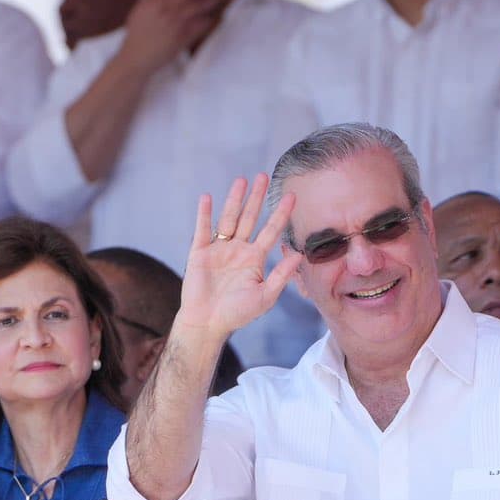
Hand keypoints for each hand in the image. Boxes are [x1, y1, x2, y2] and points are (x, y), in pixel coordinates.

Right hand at [118, 0, 215, 74]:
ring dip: (206, 2)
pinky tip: (209, 19)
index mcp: (153, 1)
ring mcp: (174, 23)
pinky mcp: (181, 37)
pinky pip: (199, 25)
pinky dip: (206, 20)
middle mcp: (164, 9)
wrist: (136, 57)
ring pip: (196, 7)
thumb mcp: (139, 11)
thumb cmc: (137, 34)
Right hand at [179, 174, 302, 343]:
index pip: (271, 231)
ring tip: (242, 180)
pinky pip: (203, 230)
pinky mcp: (200, 253)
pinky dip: (205, 214)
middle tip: (264, 176)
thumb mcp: (265, 296)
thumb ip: (281, 276)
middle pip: (249, 217)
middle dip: (257, 198)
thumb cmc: (237, 313)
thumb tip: (299, 255)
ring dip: (234, 200)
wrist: (208, 323)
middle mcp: (238, 249)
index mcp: (255, 258)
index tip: (292, 196)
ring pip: (229, 219)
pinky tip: (208, 198)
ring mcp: (219, 249)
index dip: (281, 214)